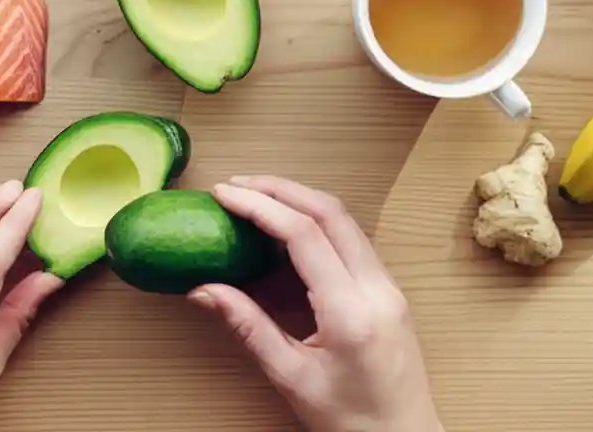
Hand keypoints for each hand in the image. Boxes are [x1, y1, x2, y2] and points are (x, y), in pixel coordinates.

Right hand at [191, 176, 442, 431]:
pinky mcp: (389, 290)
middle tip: (236, 184)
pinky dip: (317, 221)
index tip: (225, 194)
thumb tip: (202, 290)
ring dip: (300, 200)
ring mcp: (389, 286)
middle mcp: (377, 289)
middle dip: (280, 189)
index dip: (261, 206)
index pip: (304, 235)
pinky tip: (287, 226)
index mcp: (351, 312)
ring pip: (345, 220)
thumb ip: (248, 326)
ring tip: (256, 196)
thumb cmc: (350, 421)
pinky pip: (352, 239)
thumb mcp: (291, 376)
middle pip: (330, 212)